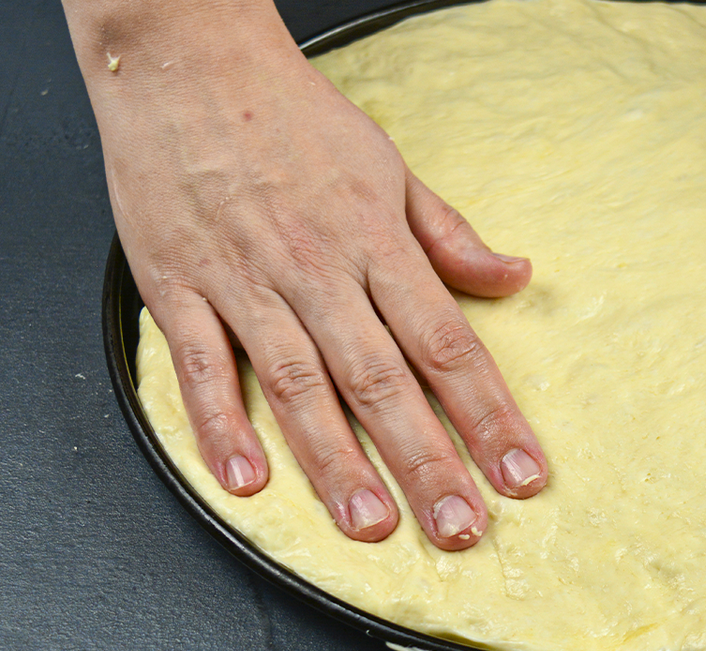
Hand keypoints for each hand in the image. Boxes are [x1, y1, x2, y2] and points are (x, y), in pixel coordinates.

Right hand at [67, 1, 546, 547]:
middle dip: (428, 461)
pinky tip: (249, 480)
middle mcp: (319, 269)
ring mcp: (246, 281)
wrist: (188, 62)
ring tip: (374, 525)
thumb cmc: (294, 118)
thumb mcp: (391, 167)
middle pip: (384, 380)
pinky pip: (203, 365)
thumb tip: (516, 277)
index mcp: (377, 241)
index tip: (521, 473)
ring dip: (337, 462)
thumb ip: (450, 235)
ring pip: (300, 385)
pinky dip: (222, 423)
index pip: (448, 343)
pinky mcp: (180, 287)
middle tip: (462, 528)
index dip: (490, 415)